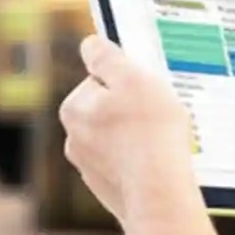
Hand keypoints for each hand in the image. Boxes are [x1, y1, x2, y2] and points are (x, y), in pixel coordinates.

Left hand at [60, 36, 219, 234]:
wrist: (159, 191)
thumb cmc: (149, 131)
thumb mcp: (132, 78)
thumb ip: (106, 57)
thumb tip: (90, 43)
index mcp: (74, 108)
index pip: (100, 77)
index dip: (127, 79)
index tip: (144, 88)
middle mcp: (74, 137)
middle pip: (109, 106)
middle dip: (132, 106)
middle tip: (157, 112)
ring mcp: (90, 165)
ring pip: (119, 135)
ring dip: (137, 132)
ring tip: (160, 138)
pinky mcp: (108, 186)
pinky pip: (127, 160)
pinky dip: (140, 157)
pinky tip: (157, 158)